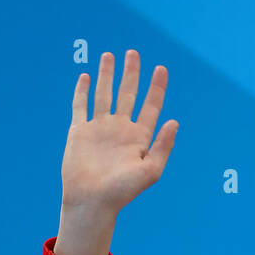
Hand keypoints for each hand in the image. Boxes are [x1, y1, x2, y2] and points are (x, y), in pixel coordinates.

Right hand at [60, 49, 177, 213]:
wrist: (92, 201)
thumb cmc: (122, 191)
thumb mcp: (150, 171)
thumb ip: (162, 146)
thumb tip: (174, 122)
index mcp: (139, 138)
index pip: (150, 107)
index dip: (156, 88)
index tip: (161, 68)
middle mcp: (120, 130)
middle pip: (127, 94)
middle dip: (131, 74)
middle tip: (133, 53)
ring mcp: (99, 129)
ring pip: (104, 94)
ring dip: (107, 75)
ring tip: (110, 55)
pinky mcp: (79, 131)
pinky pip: (81, 106)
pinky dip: (83, 91)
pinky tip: (86, 77)